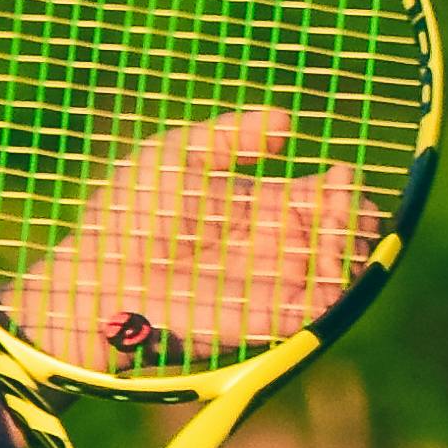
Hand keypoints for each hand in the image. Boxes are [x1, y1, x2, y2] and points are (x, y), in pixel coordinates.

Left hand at [9, 108, 377, 370]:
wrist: (96, 275)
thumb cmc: (126, 215)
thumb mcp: (178, 155)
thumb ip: (232, 134)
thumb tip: (286, 122)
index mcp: (253, 210)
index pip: (315, 201)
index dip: (338, 191)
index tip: (343, 176)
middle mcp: (267, 251)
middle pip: (332, 237)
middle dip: (351, 219)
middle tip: (348, 202)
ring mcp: (266, 289)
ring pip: (333, 274)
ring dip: (346, 253)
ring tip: (341, 227)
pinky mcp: (259, 325)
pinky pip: (311, 314)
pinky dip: (330, 293)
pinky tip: (331, 266)